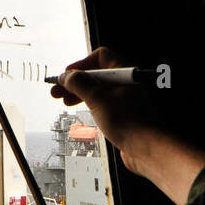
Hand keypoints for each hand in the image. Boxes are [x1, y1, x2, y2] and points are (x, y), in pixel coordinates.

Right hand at [50, 47, 204, 202]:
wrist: (146, 147)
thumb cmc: (128, 121)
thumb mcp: (97, 98)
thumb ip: (79, 84)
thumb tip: (66, 75)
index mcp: (123, 73)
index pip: (100, 57)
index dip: (81, 64)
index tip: (67, 75)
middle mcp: (125, 83)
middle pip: (96, 75)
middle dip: (75, 81)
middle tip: (58, 91)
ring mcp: (125, 99)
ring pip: (98, 90)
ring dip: (79, 93)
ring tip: (64, 101)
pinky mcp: (123, 113)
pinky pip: (103, 103)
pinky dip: (90, 104)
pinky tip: (81, 109)